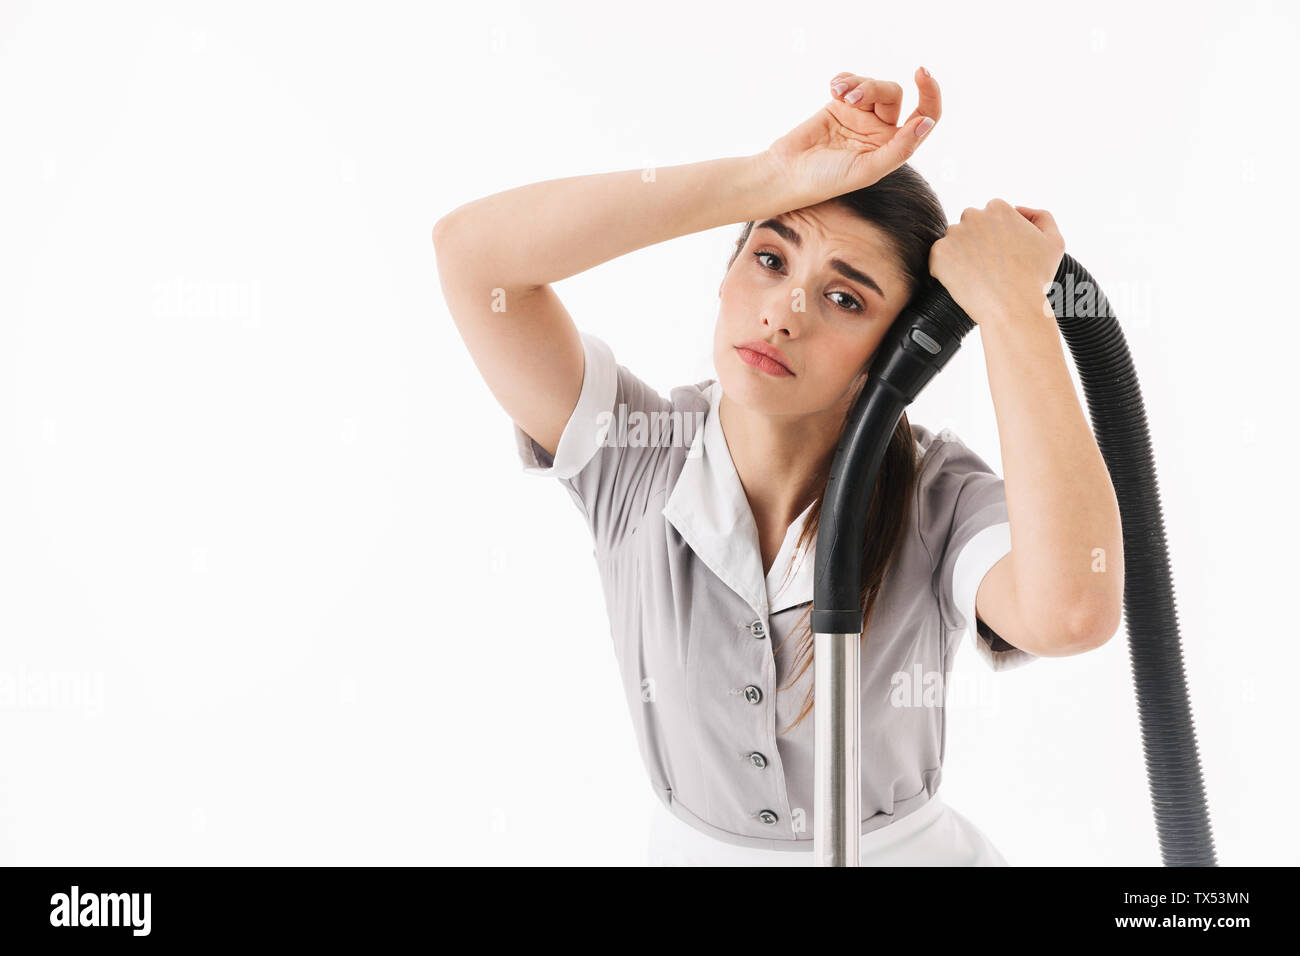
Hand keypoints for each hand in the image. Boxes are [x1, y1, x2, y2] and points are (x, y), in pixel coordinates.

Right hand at [764, 67, 940, 205]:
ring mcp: (859, 116)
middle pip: (893, 93)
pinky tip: (832, 88)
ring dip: (857, 84)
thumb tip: (926, 122)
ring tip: (837, 93)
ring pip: (872, 85)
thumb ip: (899, 149)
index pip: (924, 116)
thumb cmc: (827, 180)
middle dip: (874, 89)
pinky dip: (845, 80)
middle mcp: (879, 131)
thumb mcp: (867, 169)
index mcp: (893, 148)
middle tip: (851, 98)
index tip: (922, 74)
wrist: (787, 173)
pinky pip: (851, 81)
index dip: (930, 94)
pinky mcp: (839, 105)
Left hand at [928, 199, 1065, 325]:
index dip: (996, 238)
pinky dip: (946, 271)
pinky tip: (964, 283)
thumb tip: (1018, 209)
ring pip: (953, 243)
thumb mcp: (1053, 241)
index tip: (1002, 256)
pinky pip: (938, 260)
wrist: (1013, 307)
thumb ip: (1040, 217)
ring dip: (961, 256)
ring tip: (978, 277)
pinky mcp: (938, 254)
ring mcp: (953, 235)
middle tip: (989, 268)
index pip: (990, 217)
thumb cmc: (1036, 277)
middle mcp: (973, 215)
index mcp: (998, 208)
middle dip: (976, 243)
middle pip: (969, 227)